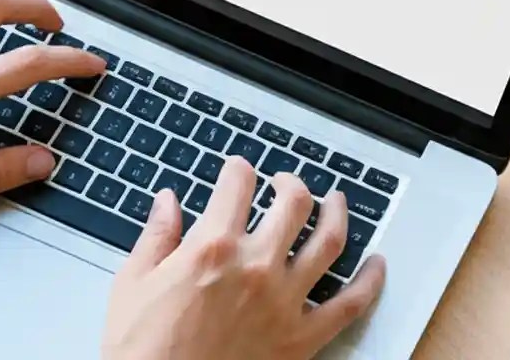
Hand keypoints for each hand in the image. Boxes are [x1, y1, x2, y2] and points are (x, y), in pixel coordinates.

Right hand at [103, 158, 386, 359]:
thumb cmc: (142, 352)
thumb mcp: (133, 285)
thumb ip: (156, 236)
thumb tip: (167, 202)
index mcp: (212, 248)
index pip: (238, 185)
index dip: (239, 169)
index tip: (238, 169)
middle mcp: (256, 267)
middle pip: (293, 203)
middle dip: (290, 183)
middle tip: (284, 183)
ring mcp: (284, 302)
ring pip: (329, 242)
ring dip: (337, 214)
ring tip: (336, 201)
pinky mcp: (301, 338)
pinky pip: (349, 304)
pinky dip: (370, 281)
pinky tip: (376, 264)